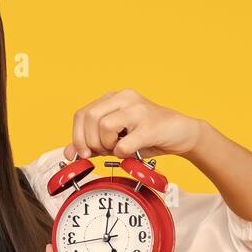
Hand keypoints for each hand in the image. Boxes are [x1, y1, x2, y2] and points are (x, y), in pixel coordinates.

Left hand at [65, 88, 205, 161]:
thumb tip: (68, 153)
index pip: (82, 114)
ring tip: (119, 149)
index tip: (84, 153)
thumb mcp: (116, 139)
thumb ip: (92, 144)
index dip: (77, 136)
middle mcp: (125, 98)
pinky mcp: (151, 126)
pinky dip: (123, 152)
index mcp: (114, 98)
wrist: (182, 134)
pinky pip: (125, 143)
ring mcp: (139, 109)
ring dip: (107, 145)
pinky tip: (130, 152)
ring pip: (104, 125)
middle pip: (90, 118)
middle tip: (104, 152)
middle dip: (91, 142)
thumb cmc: (148, 136)